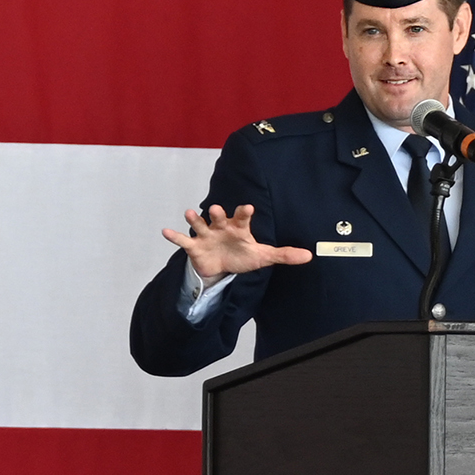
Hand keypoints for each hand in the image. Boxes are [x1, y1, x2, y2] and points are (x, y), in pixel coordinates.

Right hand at [162, 204, 311, 277]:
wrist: (221, 267)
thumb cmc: (242, 255)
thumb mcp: (263, 257)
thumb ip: (284, 255)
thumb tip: (309, 256)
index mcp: (239, 227)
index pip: (242, 217)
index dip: (244, 212)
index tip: (248, 207)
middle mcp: (221, 227)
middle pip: (218, 217)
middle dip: (217, 213)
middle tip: (216, 209)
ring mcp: (206, 235)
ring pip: (199, 224)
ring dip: (194, 219)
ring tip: (187, 213)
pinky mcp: (194, 247)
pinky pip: (182, 241)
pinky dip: (174, 237)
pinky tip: (165, 231)